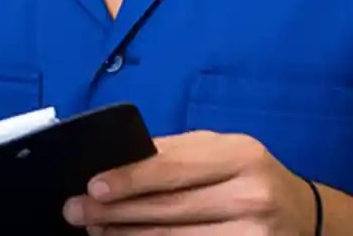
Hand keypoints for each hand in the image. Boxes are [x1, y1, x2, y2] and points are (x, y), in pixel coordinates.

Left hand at [63, 130, 317, 234]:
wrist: (303, 214)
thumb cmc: (245, 175)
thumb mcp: (217, 151)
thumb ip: (171, 155)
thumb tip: (110, 163)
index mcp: (239, 156)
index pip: (172, 169)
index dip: (129, 179)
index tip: (93, 186)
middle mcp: (251, 195)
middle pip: (169, 210)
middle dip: (115, 213)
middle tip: (76, 212)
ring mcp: (254, 235)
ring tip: (96, 231)